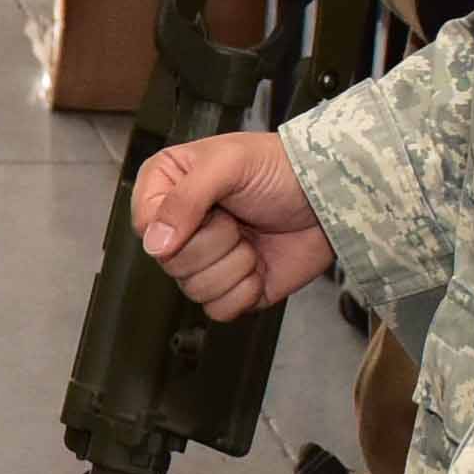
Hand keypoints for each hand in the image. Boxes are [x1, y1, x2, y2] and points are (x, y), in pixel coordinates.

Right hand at [129, 126, 333, 322]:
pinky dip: (245, 290)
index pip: (144, 226)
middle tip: (236, 218)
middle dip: (214, 242)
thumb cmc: (279, 168)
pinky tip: (259, 264)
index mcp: (166, 189)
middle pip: (170, 263)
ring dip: (234, 265)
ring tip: (250, 236)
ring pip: (194, 289)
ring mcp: (205, 262)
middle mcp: (180, 228)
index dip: (175, 227)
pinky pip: (219, 309)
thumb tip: (155, 243)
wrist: (329, 196)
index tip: (207, 211)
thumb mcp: (228, 163)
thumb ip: (186, 198)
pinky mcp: (230, 289)